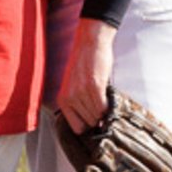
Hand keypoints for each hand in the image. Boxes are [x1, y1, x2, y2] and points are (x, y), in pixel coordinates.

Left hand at [56, 18, 117, 132]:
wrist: (90, 43)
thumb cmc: (84, 65)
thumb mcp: (74, 87)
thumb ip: (79, 105)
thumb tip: (94, 124)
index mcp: (63, 100)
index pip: (77, 128)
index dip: (88, 125)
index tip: (95, 119)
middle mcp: (70, 98)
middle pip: (89, 123)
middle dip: (97, 117)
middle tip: (101, 103)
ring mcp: (81, 93)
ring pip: (97, 116)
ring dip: (103, 110)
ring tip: (103, 96)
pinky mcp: (94, 87)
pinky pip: (104, 108)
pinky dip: (108, 105)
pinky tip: (107, 95)